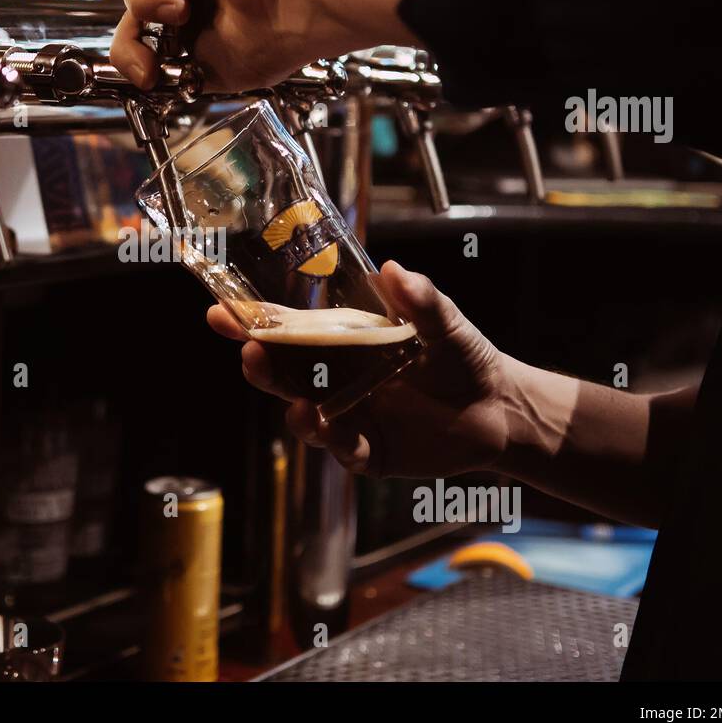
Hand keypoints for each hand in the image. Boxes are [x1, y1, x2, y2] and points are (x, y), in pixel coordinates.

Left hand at [110, 0, 310, 92]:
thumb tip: (151, 76)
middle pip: (136, 4)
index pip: (143, 35)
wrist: (298, 6)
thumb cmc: (276, 38)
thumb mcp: (215, 73)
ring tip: (176, 4)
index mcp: (196, 22)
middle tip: (168, 35)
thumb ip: (180, 73)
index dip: (133, 56)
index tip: (147, 73)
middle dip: (138, 29)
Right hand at [208, 261, 513, 477]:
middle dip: (261, 366)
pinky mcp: (372, 452)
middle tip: (250, 353)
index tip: (219, 312)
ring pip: (306, 416)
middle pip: (285, 376)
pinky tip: (334, 430)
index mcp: (345, 344)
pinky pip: (344, 451)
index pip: (289, 332)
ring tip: (296, 404)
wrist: (502, 409)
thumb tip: (393, 270)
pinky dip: (335, 443)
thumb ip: (421, 299)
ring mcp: (351, 418)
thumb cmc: (466, 358)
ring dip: (293, 409)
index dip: (253, 323)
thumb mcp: (446, 322)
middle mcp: (338, 382)